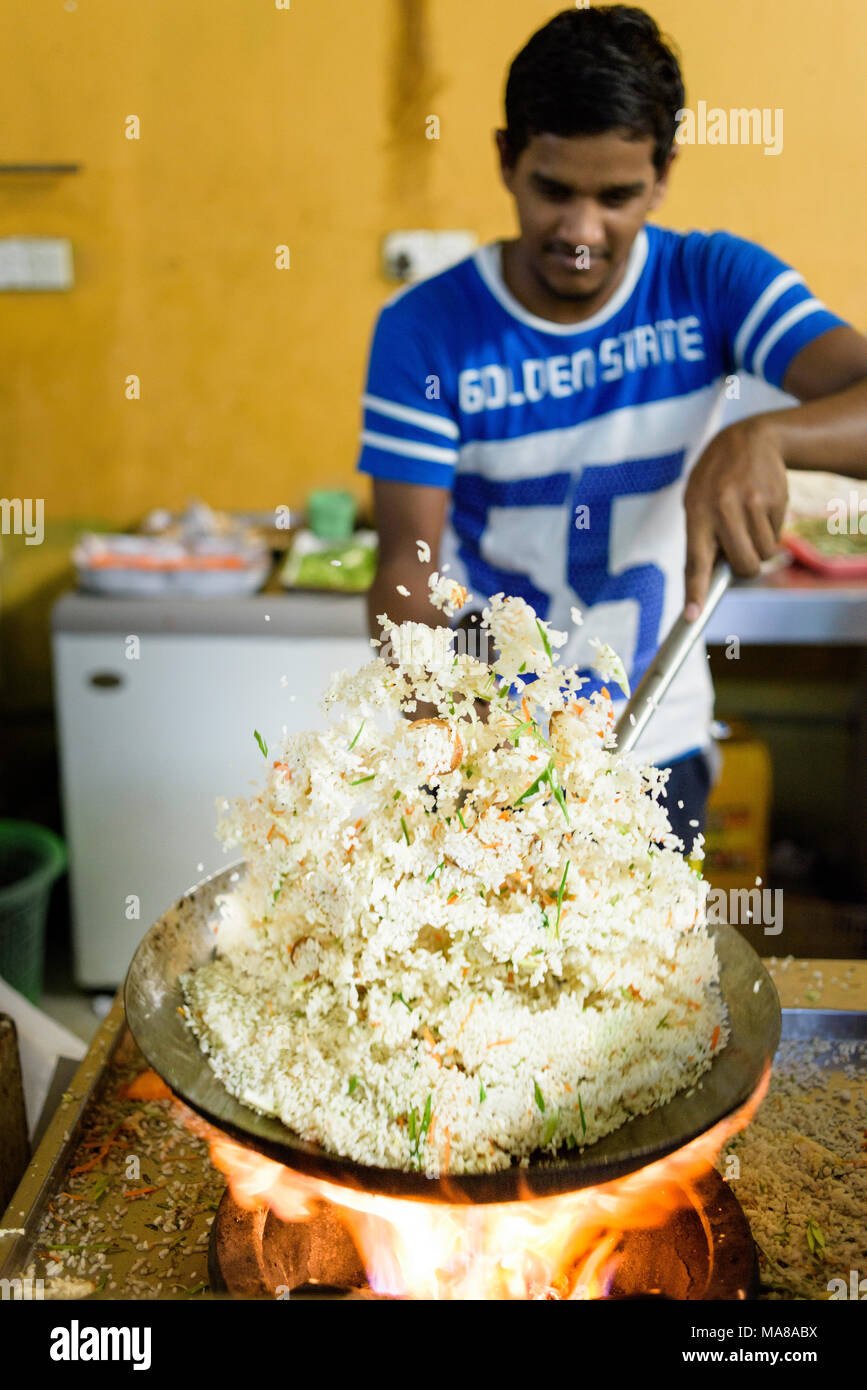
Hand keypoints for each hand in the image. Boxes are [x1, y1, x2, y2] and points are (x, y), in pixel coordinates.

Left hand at [682, 416, 786, 618]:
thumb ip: (701, 537)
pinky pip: (776, 536)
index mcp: (696, 512)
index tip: (693, 616)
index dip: (695, 591)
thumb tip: (712, 580)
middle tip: (741, 551)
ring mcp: (751, 503)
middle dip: (746, 568)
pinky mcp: (774, 500)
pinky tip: (761, 506)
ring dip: (760, 547)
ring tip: (748, 519)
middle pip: (743, 566)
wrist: (750, 439)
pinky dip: (771, 530)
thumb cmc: (716, 480)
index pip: (695, 560)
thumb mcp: (696, 500)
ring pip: (763, 554)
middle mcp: (722, 509)